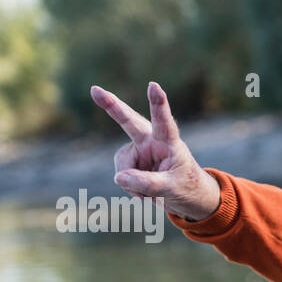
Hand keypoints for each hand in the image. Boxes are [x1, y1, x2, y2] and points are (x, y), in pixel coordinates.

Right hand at [90, 81, 221, 221]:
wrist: (184, 196)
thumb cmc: (186, 187)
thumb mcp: (171, 189)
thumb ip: (148, 183)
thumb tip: (118, 177)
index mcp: (169, 142)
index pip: (164, 121)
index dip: (158, 104)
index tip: (154, 86)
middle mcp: (152, 141)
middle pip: (129, 121)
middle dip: (112, 106)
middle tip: (94, 90)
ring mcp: (139, 150)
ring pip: (123, 166)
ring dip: (132, 183)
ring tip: (150, 193)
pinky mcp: (130, 161)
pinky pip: (122, 177)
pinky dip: (130, 188)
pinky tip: (143, 191)